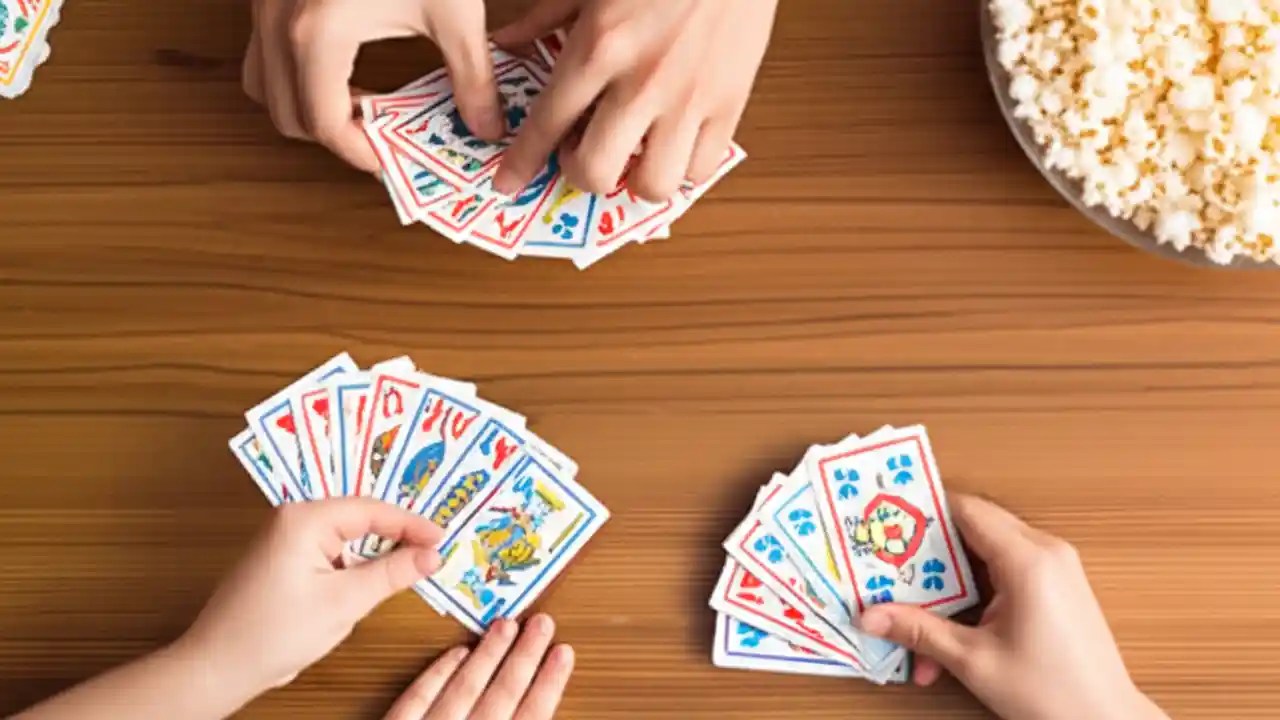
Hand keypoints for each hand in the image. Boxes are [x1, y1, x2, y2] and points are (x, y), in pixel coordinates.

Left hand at [177, 498, 443, 699]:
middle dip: (397, 533)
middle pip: (360, 517)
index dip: (412, 524)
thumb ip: (392, 573)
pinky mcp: (283, 560)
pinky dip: (355, 562)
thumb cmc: (275, 633)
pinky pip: (330, 551)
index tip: (443, 539)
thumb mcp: (345, 602)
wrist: (218, 667)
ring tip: (412, 561)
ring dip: (376, 550)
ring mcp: (284, 538)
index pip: (372, 510)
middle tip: (433, 547)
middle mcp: (292, 518)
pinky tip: (375, 576)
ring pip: (346, 536)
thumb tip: (432, 554)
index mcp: (304, 518)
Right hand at [242, 0, 504, 171]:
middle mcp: (276, 23)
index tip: (395, 161)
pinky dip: (297, 72)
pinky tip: (348, 63)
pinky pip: (264, 50)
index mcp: (317, 34)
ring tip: (365, 102)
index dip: (362, 154)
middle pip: (286, 115)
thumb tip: (486, 128)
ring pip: (263, 85)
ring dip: (307, 105)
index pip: (325, 125)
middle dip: (334, 135)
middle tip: (385, 136)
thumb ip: (472, 79)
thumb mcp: (452, 11)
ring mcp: (263, 4)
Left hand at [383, 615, 573, 719]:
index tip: (564, 652)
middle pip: (501, 696)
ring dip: (487, 655)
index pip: (530, 718)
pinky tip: (456, 653)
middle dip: (524, 657)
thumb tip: (535, 701)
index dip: (549, 684)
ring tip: (505, 625)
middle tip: (541, 623)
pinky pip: (417, 699)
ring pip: (463, 689)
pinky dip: (438, 674)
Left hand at [491, 0, 777, 200]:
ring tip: (635, 155)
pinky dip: (684, 168)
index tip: (509, 183)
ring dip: (635, 180)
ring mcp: (688, 98)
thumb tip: (506, 43)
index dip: (522, 162)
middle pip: (596, 171)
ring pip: (653, 183)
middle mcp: (641, 82)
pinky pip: (703, 168)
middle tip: (584, 153)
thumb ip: (544, 17)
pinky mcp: (730, 103)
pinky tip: (674, 145)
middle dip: (581, 173)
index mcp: (600, 47)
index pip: (547, 123)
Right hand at [858, 495, 1166, 719]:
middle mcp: (1046, 553)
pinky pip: (1002, 571)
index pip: (965, 510)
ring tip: (914, 607)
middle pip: (971, 527)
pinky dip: (971, 592)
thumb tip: (871, 616)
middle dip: (927, 551)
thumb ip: (918, 631)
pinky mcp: (1055, 586)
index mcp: (1028, 561)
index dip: (922, 511)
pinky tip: (947, 624)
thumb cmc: (1055, 694)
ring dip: (948, 580)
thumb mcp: (974, 660)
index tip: (887, 520)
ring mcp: (1054, 568)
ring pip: (983, 554)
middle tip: (888, 563)